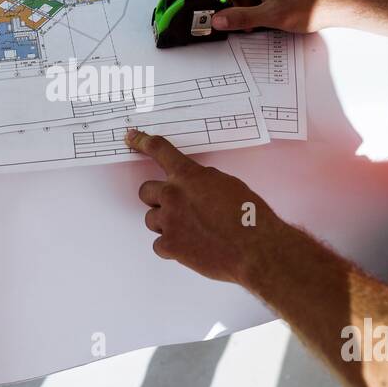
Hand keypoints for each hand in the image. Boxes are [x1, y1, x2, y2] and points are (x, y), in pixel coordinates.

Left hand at [128, 128, 293, 284]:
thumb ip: (201, 182)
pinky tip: (191, 247)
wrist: (255, 248)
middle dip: (158, 198)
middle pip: (146, 191)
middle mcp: (174, 195)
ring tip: (190, 231)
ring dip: (165, 224)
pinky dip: (172, 247)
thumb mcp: (227, 185)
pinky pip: (159, 244)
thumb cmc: (248, 216)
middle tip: (174, 208)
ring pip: (151, 219)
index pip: (159, 150)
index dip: (142, 141)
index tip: (131, 137)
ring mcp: (169, 221)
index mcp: (189, 176)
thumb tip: (191, 189)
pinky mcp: (170, 246)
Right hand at [212, 0, 335, 33]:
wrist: (336, 5)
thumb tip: (219, 19)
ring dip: (243, 11)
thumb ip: (241, 18)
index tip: (206, 12)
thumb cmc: (311, 4)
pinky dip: (255, 10)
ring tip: (248, 25)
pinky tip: (260, 22)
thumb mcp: (271, 15)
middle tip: (225, 24)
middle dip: (229, 8)